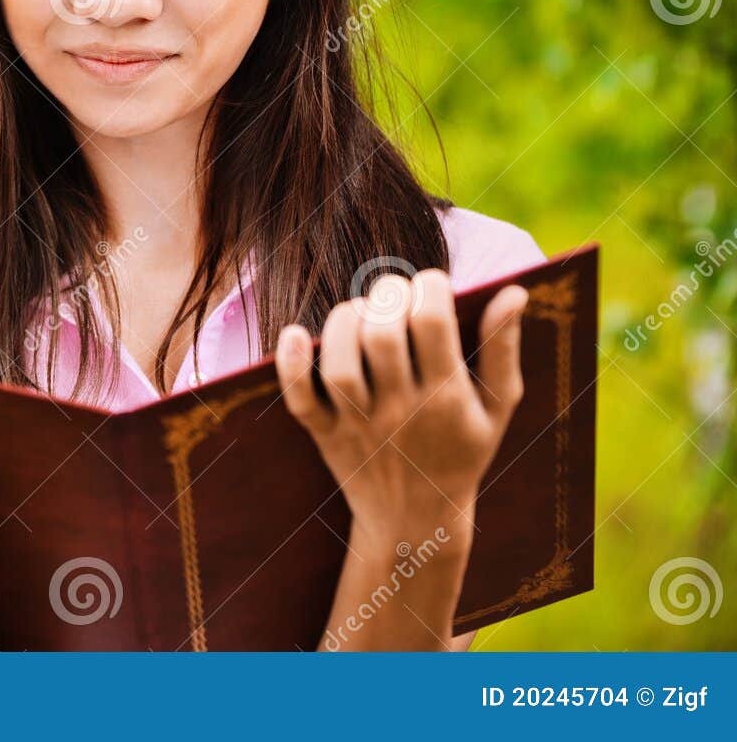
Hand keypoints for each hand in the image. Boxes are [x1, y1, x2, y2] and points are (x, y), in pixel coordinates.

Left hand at [273, 270, 528, 542]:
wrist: (418, 520)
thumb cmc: (462, 451)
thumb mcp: (496, 407)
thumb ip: (502, 348)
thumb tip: (513, 291)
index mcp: (447, 397)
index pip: (433, 324)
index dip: (429, 288)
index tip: (431, 284)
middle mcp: (401, 410)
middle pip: (382, 337)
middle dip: (386, 298)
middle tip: (394, 295)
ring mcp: (359, 425)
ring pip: (341, 365)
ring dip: (344, 323)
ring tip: (361, 312)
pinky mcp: (325, 436)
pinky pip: (301, 401)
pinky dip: (291, 367)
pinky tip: (294, 333)